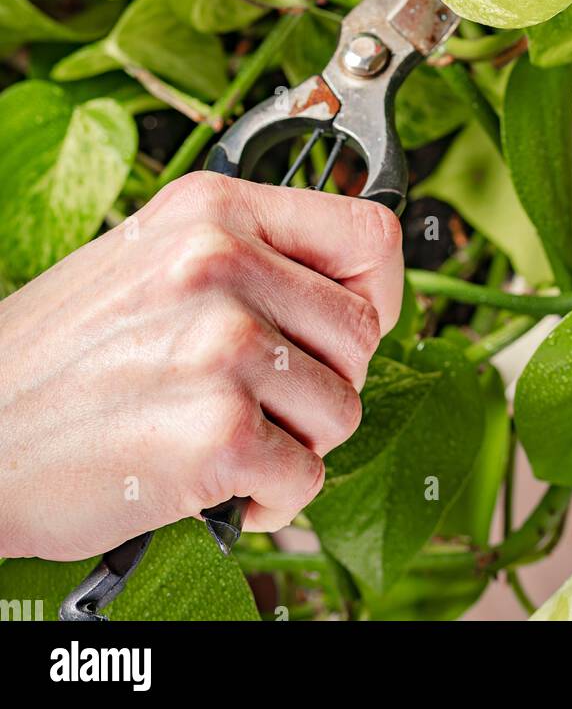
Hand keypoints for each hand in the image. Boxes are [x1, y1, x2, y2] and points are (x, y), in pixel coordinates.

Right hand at [0, 172, 401, 560]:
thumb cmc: (56, 357)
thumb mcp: (149, 259)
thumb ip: (248, 257)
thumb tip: (345, 290)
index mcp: (212, 209)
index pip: (368, 231)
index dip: (377, 290)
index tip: (353, 323)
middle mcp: (222, 262)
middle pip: (361, 332)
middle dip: (325, 380)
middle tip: (265, 401)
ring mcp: (223, 345)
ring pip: (342, 407)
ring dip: (298, 441)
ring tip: (231, 438)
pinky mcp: (218, 432)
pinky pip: (308, 476)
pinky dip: (273, 498)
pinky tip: (221, 484)